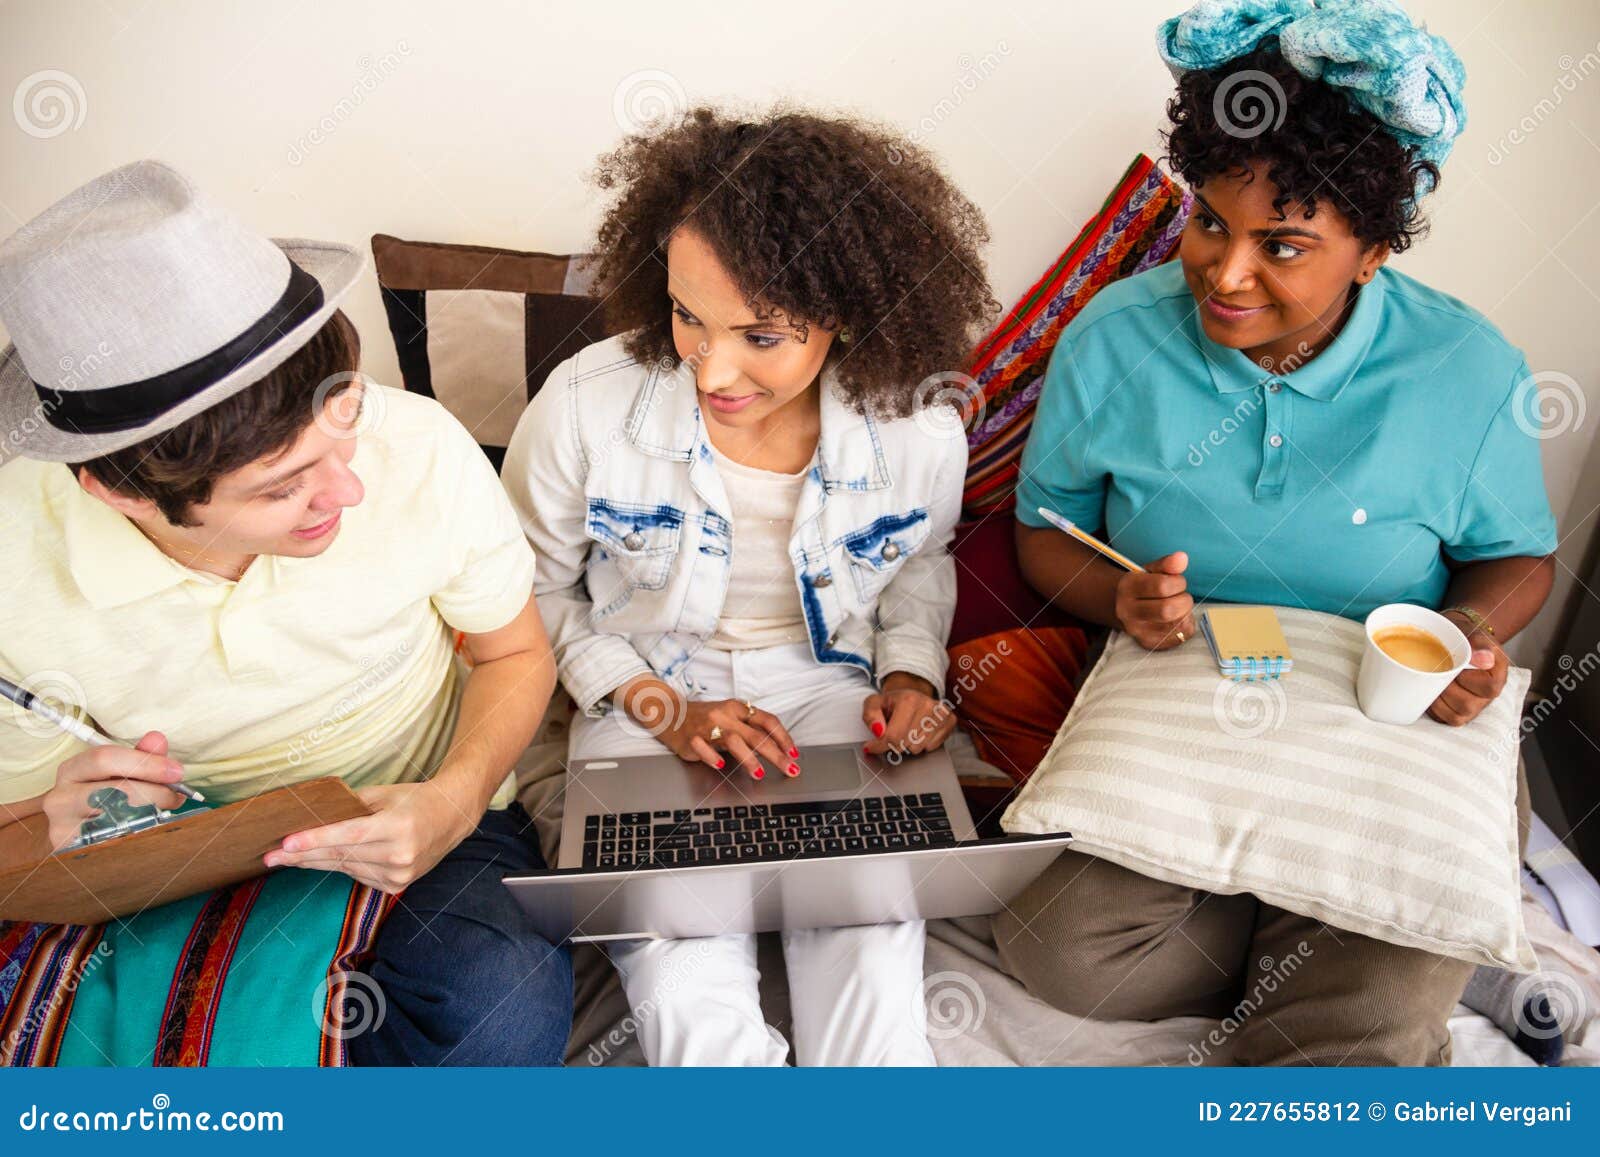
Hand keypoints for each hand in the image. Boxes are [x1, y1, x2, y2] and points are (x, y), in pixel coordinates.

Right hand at [42, 730, 185, 850]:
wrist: (76, 834)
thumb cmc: (102, 797)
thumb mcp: (118, 773)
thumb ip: (140, 757)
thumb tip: (157, 740)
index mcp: (71, 771)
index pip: (104, 759)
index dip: (145, 763)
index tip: (177, 771)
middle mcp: (60, 799)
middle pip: (112, 791)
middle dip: (155, 793)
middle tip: (177, 797)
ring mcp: (62, 829)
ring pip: (115, 821)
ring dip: (150, 816)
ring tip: (164, 814)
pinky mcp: (73, 853)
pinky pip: (114, 844)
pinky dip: (140, 837)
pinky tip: (150, 831)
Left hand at [263, 780, 477, 892]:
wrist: (451, 819)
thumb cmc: (415, 799)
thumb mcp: (385, 794)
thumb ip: (351, 806)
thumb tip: (313, 817)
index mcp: (398, 826)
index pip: (348, 835)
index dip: (315, 840)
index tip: (285, 844)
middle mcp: (400, 854)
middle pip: (340, 856)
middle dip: (301, 856)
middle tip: (269, 857)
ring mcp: (399, 874)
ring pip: (344, 868)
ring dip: (314, 862)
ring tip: (287, 858)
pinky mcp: (396, 885)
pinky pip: (357, 875)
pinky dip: (339, 866)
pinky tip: (322, 859)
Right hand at [618, 677, 798, 780]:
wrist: (670, 713)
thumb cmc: (705, 717)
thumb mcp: (730, 717)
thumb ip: (750, 730)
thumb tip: (775, 750)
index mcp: (738, 708)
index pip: (767, 721)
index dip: (783, 738)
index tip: (794, 754)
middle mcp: (725, 715)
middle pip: (756, 735)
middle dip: (777, 754)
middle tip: (790, 769)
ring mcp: (707, 726)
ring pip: (733, 741)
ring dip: (749, 758)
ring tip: (759, 773)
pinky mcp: (691, 739)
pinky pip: (703, 748)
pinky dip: (712, 758)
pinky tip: (720, 766)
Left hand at [862, 672, 956, 757]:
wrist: (912, 694)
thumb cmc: (892, 702)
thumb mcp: (873, 704)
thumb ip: (870, 716)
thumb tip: (878, 731)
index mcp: (909, 699)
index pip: (893, 736)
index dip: (879, 745)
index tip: (871, 747)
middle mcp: (928, 705)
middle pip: (905, 744)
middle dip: (894, 743)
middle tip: (893, 731)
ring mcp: (941, 714)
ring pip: (918, 748)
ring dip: (908, 744)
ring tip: (907, 730)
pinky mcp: (950, 721)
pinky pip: (931, 747)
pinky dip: (923, 744)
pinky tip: (919, 731)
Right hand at [1115, 551, 1195, 650]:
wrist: (1123, 607)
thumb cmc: (1143, 586)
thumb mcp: (1151, 570)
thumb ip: (1167, 564)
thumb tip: (1182, 558)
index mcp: (1127, 588)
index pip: (1162, 586)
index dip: (1178, 582)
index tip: (1177, 581)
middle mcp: (1127, 612)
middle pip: (1168, 610)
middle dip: (1183, 600)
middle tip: (1181, 596)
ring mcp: (1137, 631)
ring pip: (1176, 624)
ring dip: (1185, 613)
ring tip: (1178, 606)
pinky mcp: (1148, 643)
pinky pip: (1180, 637)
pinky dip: (1185, 625)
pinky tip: (1177, 618)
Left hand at [1427, 614, 1507, 726]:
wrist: (1455, 640)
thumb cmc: (1465, 637)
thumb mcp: (1473, 633)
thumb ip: (1480, 643)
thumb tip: (1484, 659)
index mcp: (1498, 675)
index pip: (1489, 687)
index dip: (1468, 680)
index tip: (1455, 666)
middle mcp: (1487, 695)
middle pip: (1469, 705)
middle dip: (1447, 689)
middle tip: (1436, 673)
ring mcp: (1473, 705)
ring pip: (1456, 715)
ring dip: (1438, 699)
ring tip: (1431, 681)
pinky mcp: (1457, 712)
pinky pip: (1445, 719)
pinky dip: (1434, 707)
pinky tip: (1428, 692)